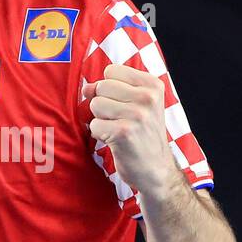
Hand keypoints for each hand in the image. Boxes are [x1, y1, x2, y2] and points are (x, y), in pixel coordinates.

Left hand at [81, 63, 174, 195]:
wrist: (156, 170)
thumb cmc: (143, 135)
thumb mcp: (140, 105)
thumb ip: (114, 88)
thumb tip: (86, 87)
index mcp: (153, 85)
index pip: (112, 71)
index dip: (109, 88)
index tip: (123, 104)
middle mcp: (147, 98)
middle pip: (101, 87)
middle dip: (103, 104)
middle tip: (120, 120)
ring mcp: (137, 115)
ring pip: (95, 105)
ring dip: (101, 120)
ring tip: (118, 130)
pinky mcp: (123, 133)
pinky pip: (94, 125)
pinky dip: (100, 135)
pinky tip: (115, 141)